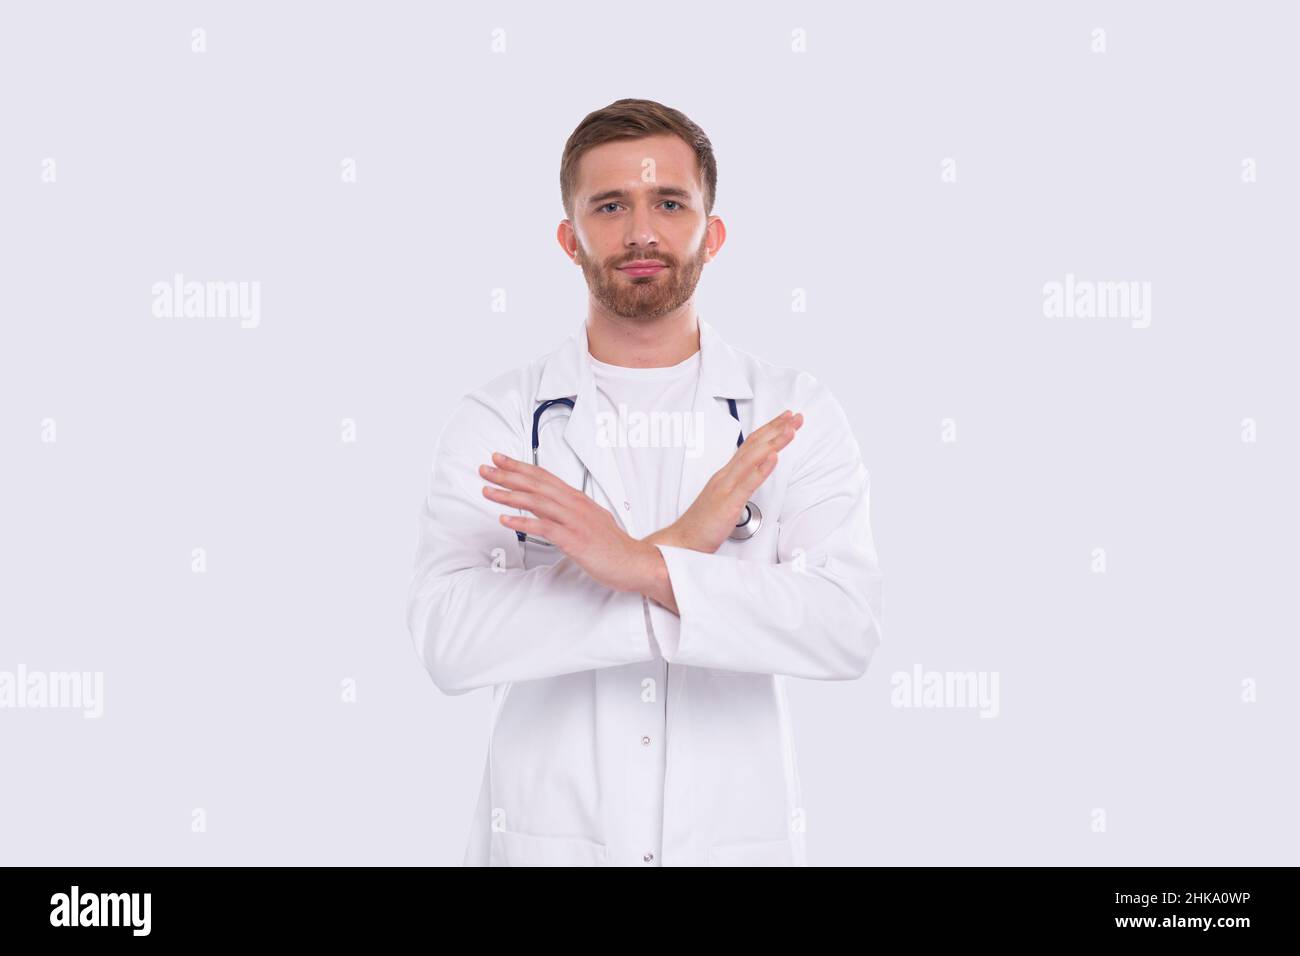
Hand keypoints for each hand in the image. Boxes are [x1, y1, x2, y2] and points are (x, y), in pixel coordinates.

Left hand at [480, 452, 661, 593]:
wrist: (634, 563)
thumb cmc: (612, 546)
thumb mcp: (591, 519)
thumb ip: (571, 511)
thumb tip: (551, 508)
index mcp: (577, 499)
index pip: (544, 477)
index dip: (520, 466)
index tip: (500, 459)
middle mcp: (575, 505)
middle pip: (536, 485)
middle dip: (507, 475)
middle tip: (485, 468)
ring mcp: (575, 522)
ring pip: (537, 502)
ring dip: (510, 495)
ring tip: (488, 491)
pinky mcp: (574, 540)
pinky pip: (544, 528)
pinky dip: (523, 522)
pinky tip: (506, 519)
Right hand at [646, 409, 803, 553]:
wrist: (683, 540)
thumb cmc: (703, 523)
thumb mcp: (725, 498)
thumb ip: (738, 485)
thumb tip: (754, 476)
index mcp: (726, 474)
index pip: (750, 445)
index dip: (769, 430)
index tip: (785, 420)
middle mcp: (726, 475)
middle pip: (753, 446)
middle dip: (776, 429)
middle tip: (795, 416)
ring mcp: (726, 487)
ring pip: (751, 459)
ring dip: (773, 442)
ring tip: (790, 430)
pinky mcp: (728, 503)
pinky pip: (746, 484)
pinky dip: (761, 469)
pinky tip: (773, 458)